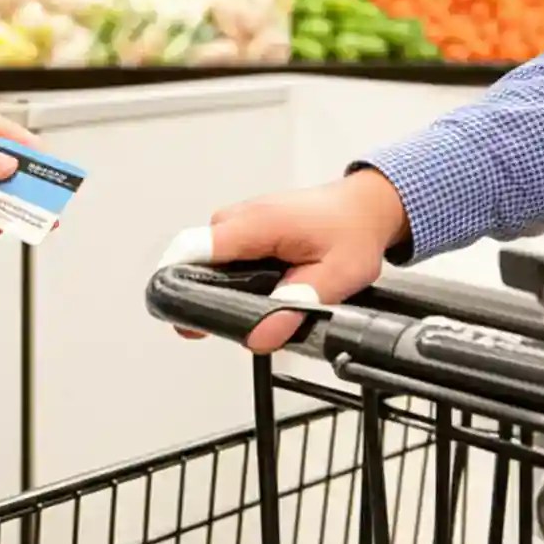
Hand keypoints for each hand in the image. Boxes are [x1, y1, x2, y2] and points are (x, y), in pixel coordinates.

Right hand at [158, 169, 410, 352]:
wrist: (363, 207)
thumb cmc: (352, 233)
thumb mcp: (340, 275)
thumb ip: (299, 306)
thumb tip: (259, 336)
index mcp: (256, 224)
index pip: (192, 251)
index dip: (179, 285)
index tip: (187, 315)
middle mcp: (237, 217)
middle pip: (193, 262)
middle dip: (206, 296)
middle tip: (238, 322)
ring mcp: (235, 221)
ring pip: (204, 261)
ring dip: (220, 288)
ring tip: (257, 303)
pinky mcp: (239, 229)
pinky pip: (217, 256)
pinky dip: (229, 278)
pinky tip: (257, 289)